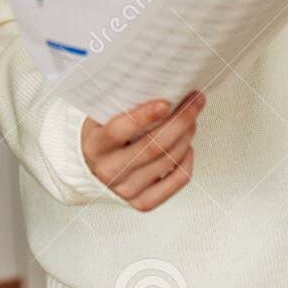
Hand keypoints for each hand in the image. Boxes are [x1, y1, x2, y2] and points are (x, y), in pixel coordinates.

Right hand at [82, 92, 204, 210]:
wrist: (92, 169)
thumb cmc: (102, 137)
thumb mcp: (100, 117)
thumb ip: (121, 105)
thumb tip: (159, 84)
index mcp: (95, 146)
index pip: (118, 131)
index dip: (143, 117)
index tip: (165, 102)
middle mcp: (109, 171)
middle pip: (152, 147)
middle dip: (180, 121)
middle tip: (194, 102)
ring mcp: (126, 190)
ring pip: (168, 161)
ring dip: (186, 136)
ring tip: (191, 118)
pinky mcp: (143, 202)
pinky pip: (177, 180)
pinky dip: (187, 160)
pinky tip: (186, 145)